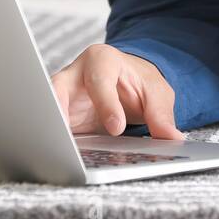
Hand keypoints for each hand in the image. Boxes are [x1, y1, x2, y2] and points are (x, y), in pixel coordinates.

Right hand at [50, 43, 184, 139]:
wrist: (127, 84)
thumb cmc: (138, 82)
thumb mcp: (156, 92)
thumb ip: (161, 114)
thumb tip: (172, 138)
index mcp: (101, 60)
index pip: (99, 80)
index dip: (106, 104)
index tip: (117, 128)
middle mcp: (75, 74)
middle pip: (58, 89)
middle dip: (59, 111)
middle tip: (65, 138)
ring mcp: (61, 96)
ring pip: (46, 109)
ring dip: (50, 130)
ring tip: (58, 152)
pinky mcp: (58, 116)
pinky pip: (50, 128)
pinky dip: (53, 142)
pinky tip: (60, 157)